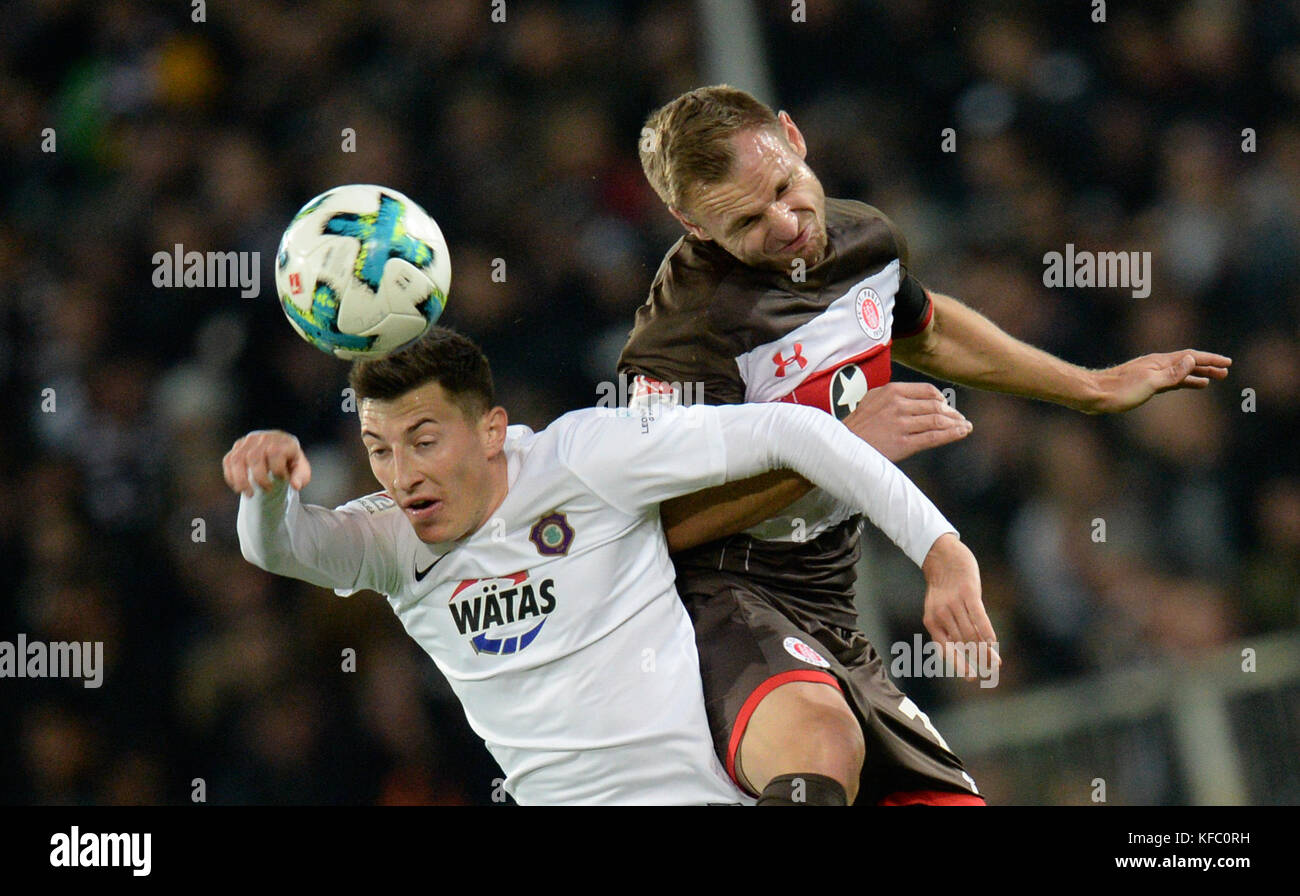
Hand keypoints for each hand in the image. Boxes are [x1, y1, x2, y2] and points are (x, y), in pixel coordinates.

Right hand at [222, 430, 311, 496]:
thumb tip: (295, 485)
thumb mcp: (301, 469)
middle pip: (254, 457)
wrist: (280, 449)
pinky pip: (228, 461)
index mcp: (282, 441)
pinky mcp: (237, 447)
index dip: (278, 469)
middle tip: (267, 490)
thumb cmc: (292, 462)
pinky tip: (238, 488)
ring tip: (249, 494)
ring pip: (237, 459)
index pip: (275, 452)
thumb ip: (300, 477)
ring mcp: (248, 441)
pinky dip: (231, 476)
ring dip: (241, 480)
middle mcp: (264, 438)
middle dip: (259, 478)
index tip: (283, 479)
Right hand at [841, 381, 971, 461]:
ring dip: (955, 424)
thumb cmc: (856, 427)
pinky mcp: (903, 443)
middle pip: (935, 406)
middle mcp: (898, 405)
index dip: (941, 399)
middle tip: (960, 419)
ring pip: (938, 421)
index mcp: (891, 391)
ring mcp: (901, 424)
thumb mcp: (872, 401)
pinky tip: (962, 433)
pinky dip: (952, 434)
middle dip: (952, 414)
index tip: (946, 407)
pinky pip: (934, 437)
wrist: (841, 447)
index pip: (927, 391)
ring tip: (964, 427)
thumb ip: (894, 397)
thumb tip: (920, 399)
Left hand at [921, 534, 998, 679]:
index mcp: (931, 621)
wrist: (944, 557)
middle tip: (991, 670)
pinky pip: (979, 617)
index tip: (971, 677)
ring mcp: (954, 604)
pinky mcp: (968, 593)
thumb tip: (965, 648)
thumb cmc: (944, 586)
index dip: (959, 664)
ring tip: (995, 662)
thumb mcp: (938, 608)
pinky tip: (994, 643)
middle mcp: (941, 614)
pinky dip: (987, 631)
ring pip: (972, 633)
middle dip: (978, 658)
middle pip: (963, 643)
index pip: (945, 649)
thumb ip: (948, 627)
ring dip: (985, 650)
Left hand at [1086, 350, 1230, 413]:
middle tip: (1226, 372)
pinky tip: (1188, 385)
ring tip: (1212, 379)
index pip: (1191, 357)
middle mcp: (1157, 365)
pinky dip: (1183, 382)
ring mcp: (1150, 374)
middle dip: (1207, 366)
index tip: (1228, 363)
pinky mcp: (1144, 384)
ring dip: (1197, 374)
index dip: (1210, 360)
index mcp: (1160, 362)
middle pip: (1188, 363)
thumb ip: (1172, 373)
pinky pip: (1171, 381)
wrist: (1094, 394)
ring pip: (1180, 372)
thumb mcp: (1149, 383)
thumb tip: (1193, 359)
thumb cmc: (1119, 390)